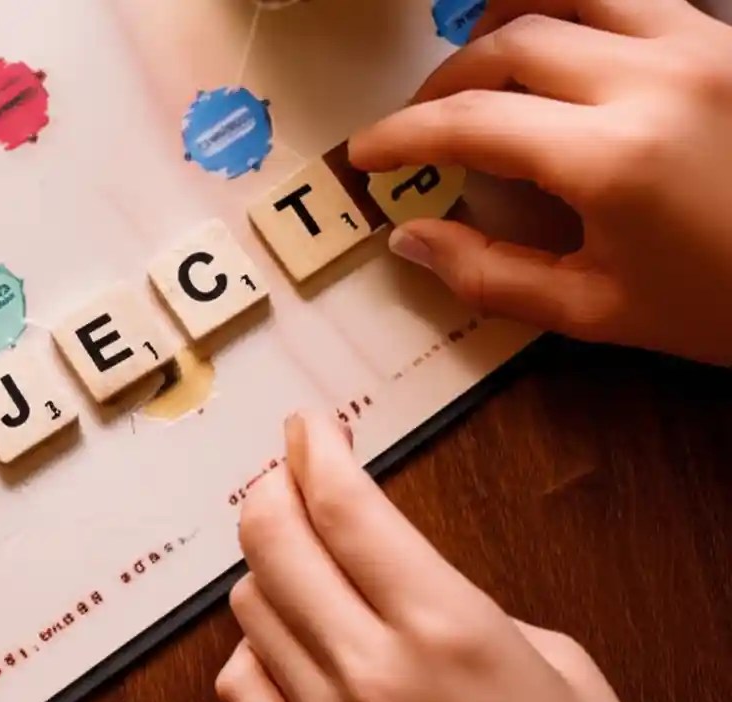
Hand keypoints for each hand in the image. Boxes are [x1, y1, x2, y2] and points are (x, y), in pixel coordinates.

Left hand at [216, 413, 628, 701]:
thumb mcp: (557, 670)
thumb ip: (471, 609)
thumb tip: (407, 578)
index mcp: (447, 627)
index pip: (344, 504)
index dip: (315, 450)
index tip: (310, 428)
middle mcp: (370, 668)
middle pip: (272, 539)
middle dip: (270, 489)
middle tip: (285, 473)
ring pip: (247, 604)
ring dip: (268, 568)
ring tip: (298, 559)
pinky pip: (241, 684)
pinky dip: (255, 651)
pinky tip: (285, 647)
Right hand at [349, 0, 731, 365]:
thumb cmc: (724, 307)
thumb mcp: (596, 311)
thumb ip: (490, 275)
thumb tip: (411, 238)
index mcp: (613, 156)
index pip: (472, 121)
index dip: (403, 133)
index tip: (367, 152)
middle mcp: (654, 79)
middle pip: (512, 42)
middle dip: (447, 81)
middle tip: (422, 124)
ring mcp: (700, 46)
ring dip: (510, 16)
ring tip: (482, 56)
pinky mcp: (728, 40)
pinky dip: (580, 10)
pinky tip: (563, 44)